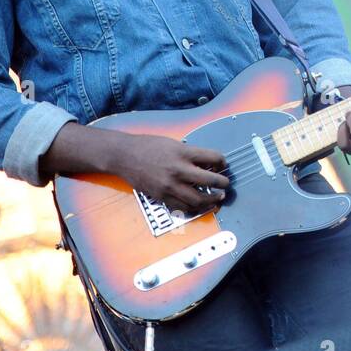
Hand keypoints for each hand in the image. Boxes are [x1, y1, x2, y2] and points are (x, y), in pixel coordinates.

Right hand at [104, 132, 229, 214]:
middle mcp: (178, 170)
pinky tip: (199, 204)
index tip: (223, 165)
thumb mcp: (174, 143)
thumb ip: (191, 154)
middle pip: (210, 181)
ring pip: (198, 199)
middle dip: (223, 184)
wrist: (124, 156)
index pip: (213, 157)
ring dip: (211, 200)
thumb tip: (209, 163)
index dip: (222, 162)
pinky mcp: (161, 196)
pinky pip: (182, 207)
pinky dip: (194, 207)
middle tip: (226, 184)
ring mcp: (169, 186)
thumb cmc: (148, 146)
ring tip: (217, 198)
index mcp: (183, 153)